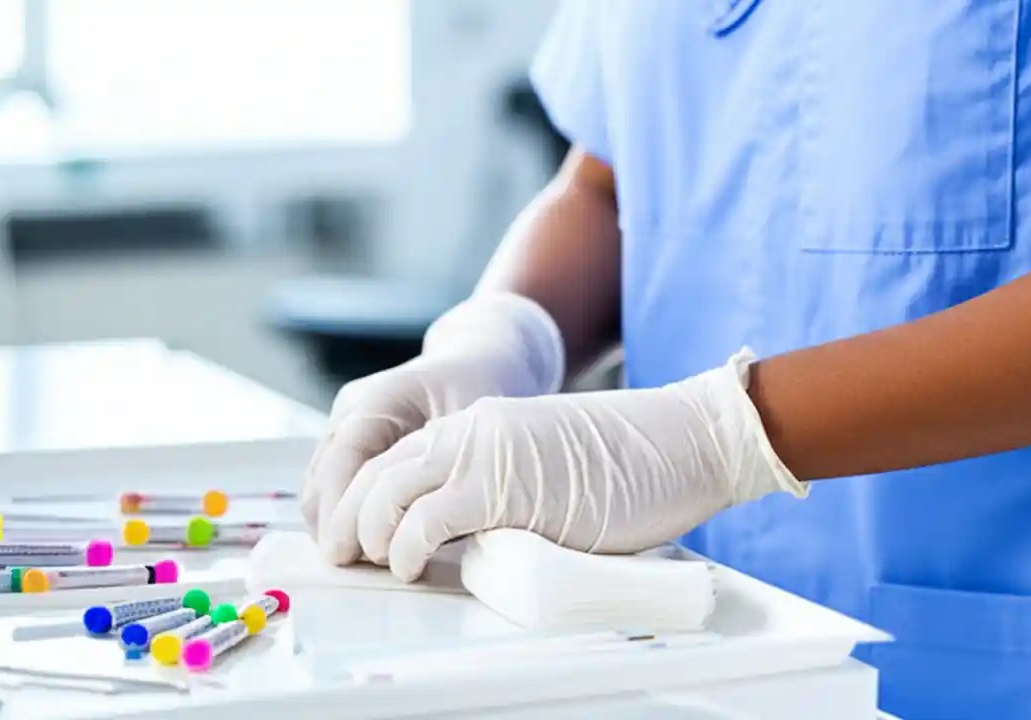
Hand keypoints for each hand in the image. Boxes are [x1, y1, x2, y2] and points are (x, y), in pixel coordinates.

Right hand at [302, 294, 564, 538]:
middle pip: (321, 475)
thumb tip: (432, 527)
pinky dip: (342, 514)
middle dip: (333, 525)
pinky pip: (331, 484)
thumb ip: (453, 469)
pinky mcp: (349, 440)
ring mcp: (345, 422)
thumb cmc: (481, 387)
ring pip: (318, 484)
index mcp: (381, 396)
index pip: (344, 457)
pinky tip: (366, 543)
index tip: (341, 552)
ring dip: (335, 524)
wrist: (477, 359)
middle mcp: (353, 408)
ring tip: (363, 563)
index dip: (338, 508)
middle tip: (355, 570)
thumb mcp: (475, 424)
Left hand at [320, 349, 806, 580]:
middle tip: (345, 554)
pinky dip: (403, 546)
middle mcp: (471, 431)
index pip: (398, 456)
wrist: (685, 438)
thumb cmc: (634, 462)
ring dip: (367, 531)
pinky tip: (405, 564)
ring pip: (388, 489)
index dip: (368, 495)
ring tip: (371, 561)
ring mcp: (484, 454)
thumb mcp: (548, 465)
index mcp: (482, 425)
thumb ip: (503, 485)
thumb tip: (479, 535)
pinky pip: (426, 519)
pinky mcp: (503, 486)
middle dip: (349, 514)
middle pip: (378, 469)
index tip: (360, 532)